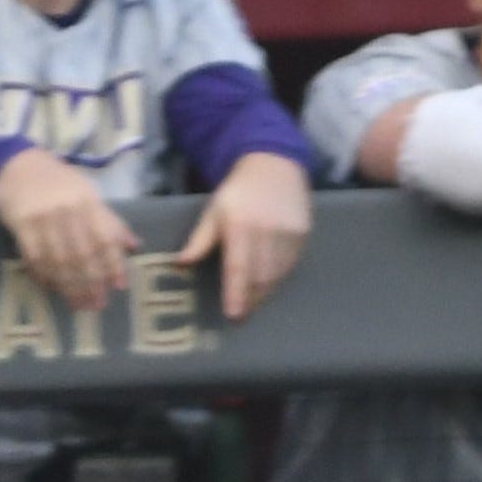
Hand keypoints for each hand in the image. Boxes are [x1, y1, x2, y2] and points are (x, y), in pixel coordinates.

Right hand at [0, 146, 137, 312]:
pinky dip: (44, 275)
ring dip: (70, 286)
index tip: (119, 286)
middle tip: (97, 304)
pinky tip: (51, 287)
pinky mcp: (21, 224)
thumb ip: (108, 220)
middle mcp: (67, 210)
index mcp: (87, 201)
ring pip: (59, 260)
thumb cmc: (56, 181)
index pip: (105, 237)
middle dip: (92, 282)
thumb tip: (134, 246)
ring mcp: (43, 218)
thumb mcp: (86, 193)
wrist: (14, 164)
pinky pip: (34, 257)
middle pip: (83, 254)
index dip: (114, 263)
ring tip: (78, 304)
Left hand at [175, 151, 311, 321]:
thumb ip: (199, 241)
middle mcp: (266, 229)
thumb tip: (179, 265)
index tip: (233, 315)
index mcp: (240, 224)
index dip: (236, 294)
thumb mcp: (213, 213)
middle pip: (260, 277)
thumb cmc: (237, 193)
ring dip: (264, 291)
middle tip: (241, 313)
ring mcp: (288, 232)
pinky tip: (268, 279)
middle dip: (250, 299)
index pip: (238, 267)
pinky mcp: (302, 233)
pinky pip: (289, 265)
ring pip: (276, 275)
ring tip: (253, 299)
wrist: (273, 166)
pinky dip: (278, 277)